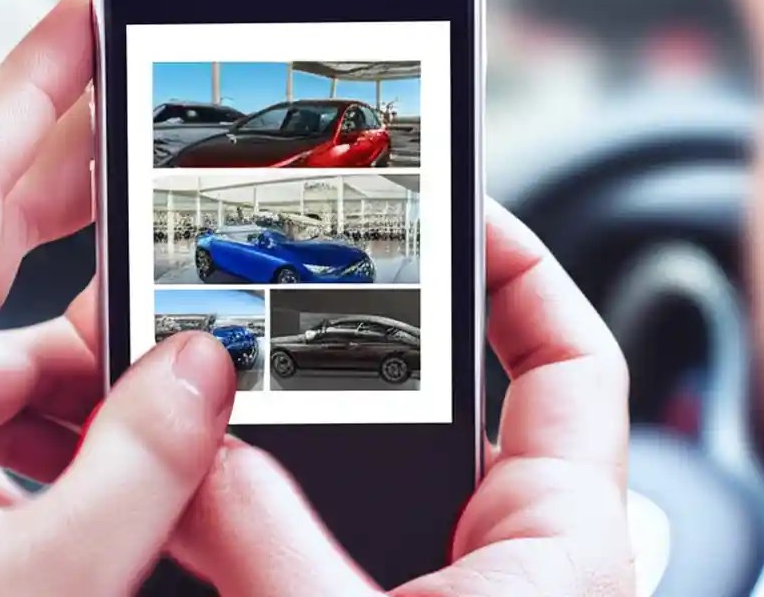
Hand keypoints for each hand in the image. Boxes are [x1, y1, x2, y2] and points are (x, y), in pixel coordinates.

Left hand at [0, 0, 236, 595]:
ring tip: (172, 371)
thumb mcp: (44, 580)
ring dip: (84, 346)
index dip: (35, 82)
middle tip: (157, 140)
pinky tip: (112, 457)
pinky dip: (52, 413)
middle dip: (78, 182)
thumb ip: (143, 464)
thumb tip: (204, 366)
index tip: (90, 18)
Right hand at [168, 199, 632, 595]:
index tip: (453, 205)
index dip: (523, 266)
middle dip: (358, 336)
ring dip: (288, 433)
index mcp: (559, 542)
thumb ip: (274, 544)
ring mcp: (440, 584)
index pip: (570, 359)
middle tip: (281, 285)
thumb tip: (193, 458)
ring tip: (213, 391)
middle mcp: (505, 553)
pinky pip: (310, 533)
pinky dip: (255, 507)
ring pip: (362, 468)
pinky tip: (193, 492)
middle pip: (443, 396)